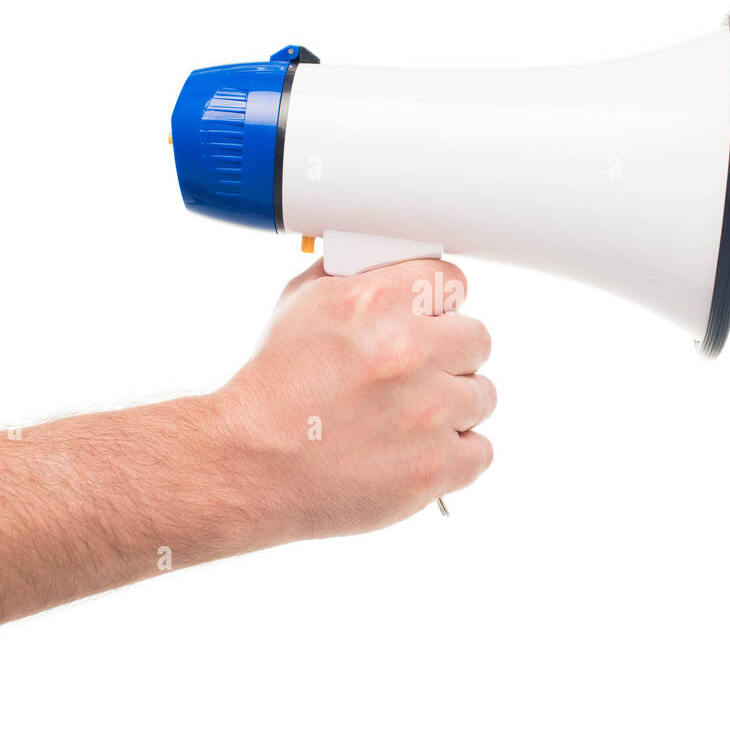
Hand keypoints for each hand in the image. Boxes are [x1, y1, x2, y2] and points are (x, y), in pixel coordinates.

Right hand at [208, 258, 494, 543]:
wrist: (247, 465)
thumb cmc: (271, 389)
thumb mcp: (300, 305)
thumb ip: (356, 277)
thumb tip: (394, 263)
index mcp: (377, 301)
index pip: (453, 281)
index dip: (439, 303)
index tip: (431, 318)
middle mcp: (407, 351)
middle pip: (476, 338)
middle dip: (450, 355)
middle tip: (417, 374)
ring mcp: (428, 412)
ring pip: (482, 395)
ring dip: (453, 406)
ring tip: (410, 418)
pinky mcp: (434, 466)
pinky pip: (480, 451)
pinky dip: (455, 455)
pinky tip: (419, 451)